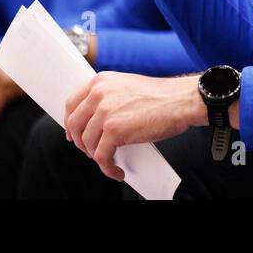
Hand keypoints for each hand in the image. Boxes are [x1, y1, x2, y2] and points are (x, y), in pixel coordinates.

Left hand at [64, 72, 206, 181]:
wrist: (181, 100)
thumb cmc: (161, 96)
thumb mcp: (127, 87)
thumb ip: (108, 97)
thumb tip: (94, 120)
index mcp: (101, 81)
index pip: (72, 103)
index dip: (71, 123)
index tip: (75, 134)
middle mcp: (99, 94)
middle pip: (74, 125)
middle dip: (81, 142)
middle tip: (91, 151)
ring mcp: (105, 112)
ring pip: (87, 143)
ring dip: (97, 156)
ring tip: (110, 161)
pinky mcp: (114, 131)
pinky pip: (101, 157)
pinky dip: (108, 168)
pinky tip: (116, 170)